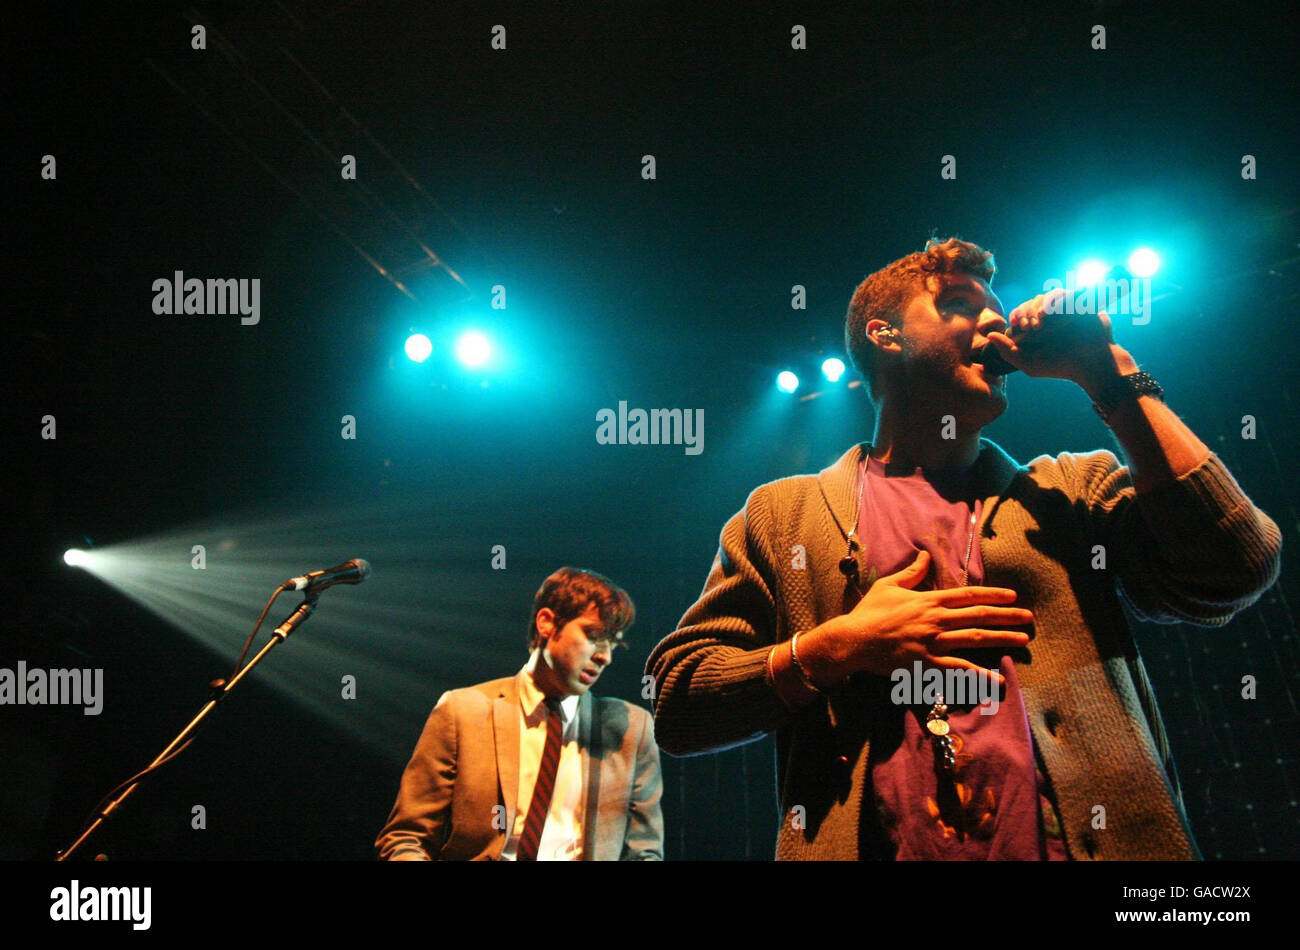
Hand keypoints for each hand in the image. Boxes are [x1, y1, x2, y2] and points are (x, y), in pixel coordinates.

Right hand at [800, 550, 1032, 687]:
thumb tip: (924, 555)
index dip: (993, 594)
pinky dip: (980, 674)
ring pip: (976, 639)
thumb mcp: (889, 585)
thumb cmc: (870, 612)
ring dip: (1002, 639)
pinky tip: (998, 679)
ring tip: (1023, 640)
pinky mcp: (929, 663)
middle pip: (980, 616)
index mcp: (929, 600)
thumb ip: (911, 572)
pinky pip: (960, 668)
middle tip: (1029, 617)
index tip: (1012, 595)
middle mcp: (937, 619)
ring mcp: (935, 642)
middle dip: (1007, 616)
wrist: (855, 640)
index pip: (968, 595)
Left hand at [986, 289, 1123, 385]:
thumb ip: (1008, 352)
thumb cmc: (1061, 366)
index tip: (1016, 324)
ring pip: (1045, 296)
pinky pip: (1062, 293)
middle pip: (1031, 302)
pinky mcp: (1079, 303)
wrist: (1092, 364)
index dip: (1016, 314)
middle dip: (1026, 311)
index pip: (1021, 312)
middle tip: (1030, 327)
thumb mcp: (1029, 364)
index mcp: (1037, 328)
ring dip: (1037, 306)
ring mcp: (1064, 309)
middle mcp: (1050, 317)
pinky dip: (1051, 300)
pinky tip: (1047, 313)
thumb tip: (989, 336)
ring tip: (1039, 322)